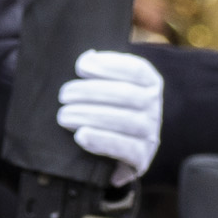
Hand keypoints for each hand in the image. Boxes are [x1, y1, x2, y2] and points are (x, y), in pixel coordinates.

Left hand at [55, 47, 164, 182]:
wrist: (115, 155)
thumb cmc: (107, 112)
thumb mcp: (107, 89)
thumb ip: (99, 73)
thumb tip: (87, 59)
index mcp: (150, 84)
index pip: (136, 70)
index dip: (109, 65)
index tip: (81, 66)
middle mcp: (154, 108)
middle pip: (127, 95)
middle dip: (91, 92)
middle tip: (63, 95)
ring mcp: (150, 134)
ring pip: (125, 121)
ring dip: (91, 115)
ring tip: (64, 115)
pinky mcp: (142, 158)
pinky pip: (124, 149)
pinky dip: (101, 140)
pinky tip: (81, 136)